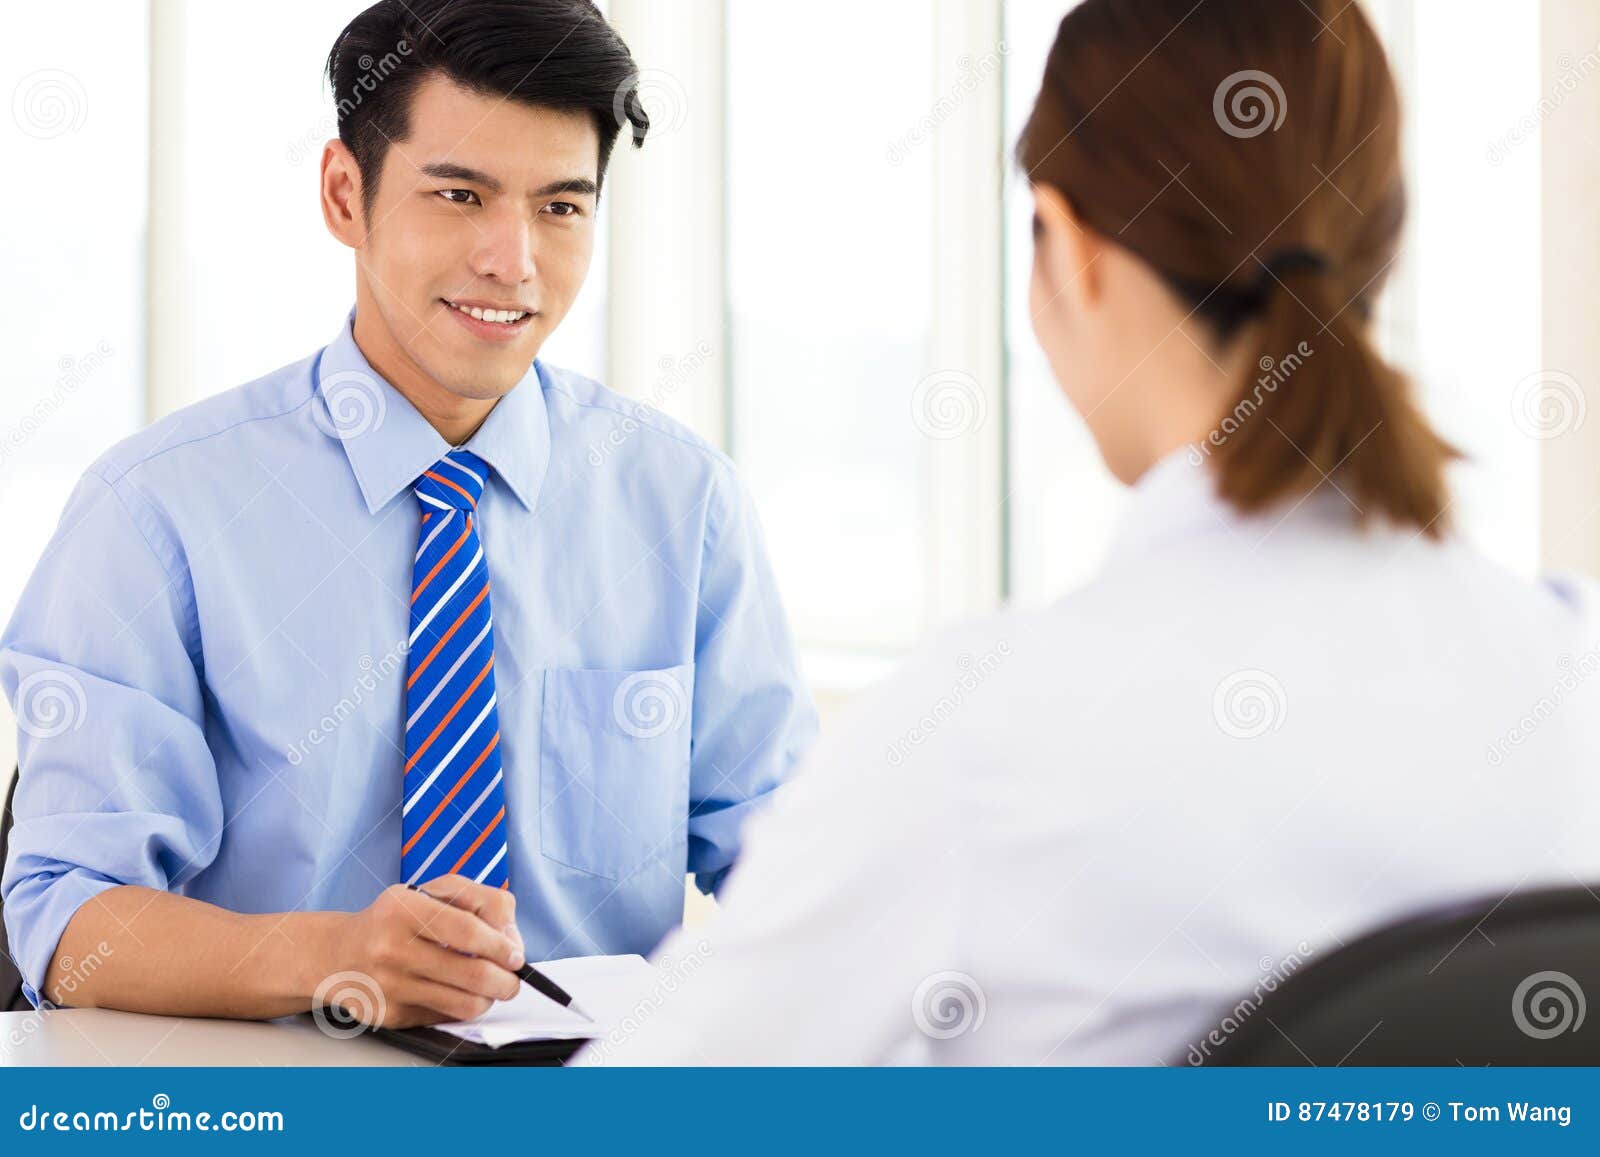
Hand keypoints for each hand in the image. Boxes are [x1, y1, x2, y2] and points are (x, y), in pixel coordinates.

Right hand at [315, 874, 525, 1027]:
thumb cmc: (396, 919)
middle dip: (505, 982)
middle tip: (512, 981)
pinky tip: (453, 993)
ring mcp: (388, 984)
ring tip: (490, 990)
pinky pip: (443, 1017)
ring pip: (462, 1003)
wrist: (339, 953)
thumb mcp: (434, 891)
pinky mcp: (388, 1014)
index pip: (468, 930)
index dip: (501, 946)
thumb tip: (511, 942)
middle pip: (471, 973)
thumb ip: (481, 902)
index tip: (516, 957)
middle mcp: (390, 946)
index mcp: (404, 907)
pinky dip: (458, 1008)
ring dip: (488, 999)